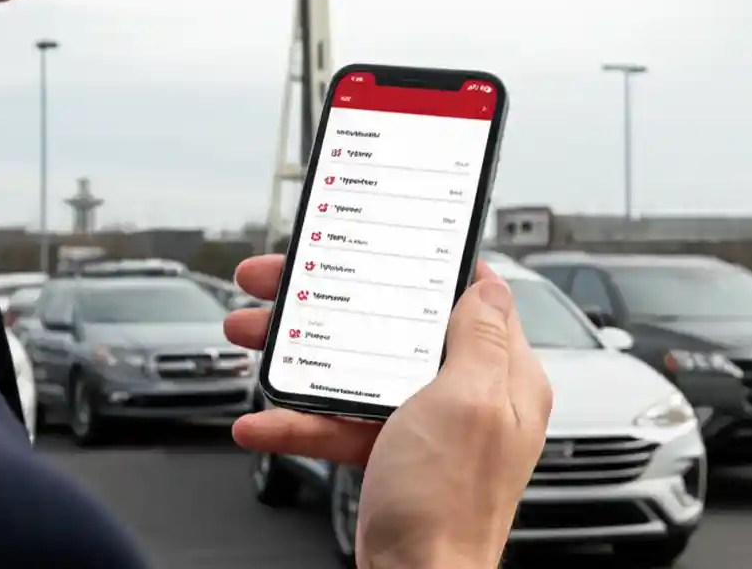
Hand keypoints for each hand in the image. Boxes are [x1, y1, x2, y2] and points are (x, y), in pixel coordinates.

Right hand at [224, 255, 551, 567]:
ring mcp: (425, 429)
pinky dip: (298, 421)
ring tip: (251, 337)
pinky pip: (339, 424)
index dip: (418, 267)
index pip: (468, 298)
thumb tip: (489, 286)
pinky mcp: (389, 457)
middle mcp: (466, 398)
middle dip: (330, 306)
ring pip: (357, 372)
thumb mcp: (467, 403)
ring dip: (299, 357)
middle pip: (393, 329)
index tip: (376, 244)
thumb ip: (477, 339)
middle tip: (280, 285)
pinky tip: (262, 421)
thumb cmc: (449, 507)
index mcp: (500, 376)